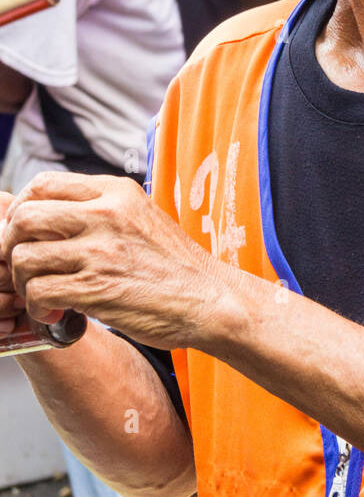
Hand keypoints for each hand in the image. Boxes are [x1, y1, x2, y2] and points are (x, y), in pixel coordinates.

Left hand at [0, 172, 229, 348]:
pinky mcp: (97, 289)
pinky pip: (39, 291)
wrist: (209, 298)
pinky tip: (57, 312)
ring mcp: (101, 251)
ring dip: (23, 280)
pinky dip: (38, 306)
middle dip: (11, 244)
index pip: (43, 183)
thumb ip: (102, 209)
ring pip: (25, 256)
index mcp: (115, 192)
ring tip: (41, 293)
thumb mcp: (141, 216)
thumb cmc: (174, 264)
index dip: (22, 208)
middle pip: (25, 216)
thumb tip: (53, 215)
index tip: (25, 232)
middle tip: (24, 265)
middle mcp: (106, 215)